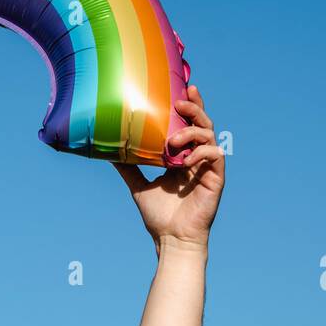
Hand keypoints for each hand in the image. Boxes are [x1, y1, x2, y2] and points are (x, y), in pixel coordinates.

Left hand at [113, 85, 224, 250]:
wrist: (169, 239)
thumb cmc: (158, 216)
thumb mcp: (139, 185)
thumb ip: (128, 167)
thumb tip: (108, 153)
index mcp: (185, 156)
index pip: (191, 124)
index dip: (192, 105)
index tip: (185, 87)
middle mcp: (199, 159)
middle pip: (204, 123)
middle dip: (195, 108)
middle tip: (180, 101)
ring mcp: (208, 168)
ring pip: (210, 136)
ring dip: (192, 131)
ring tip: (174, 139)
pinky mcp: (216, 179)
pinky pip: (215, 155)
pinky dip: (201, 152)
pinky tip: (186, 159)